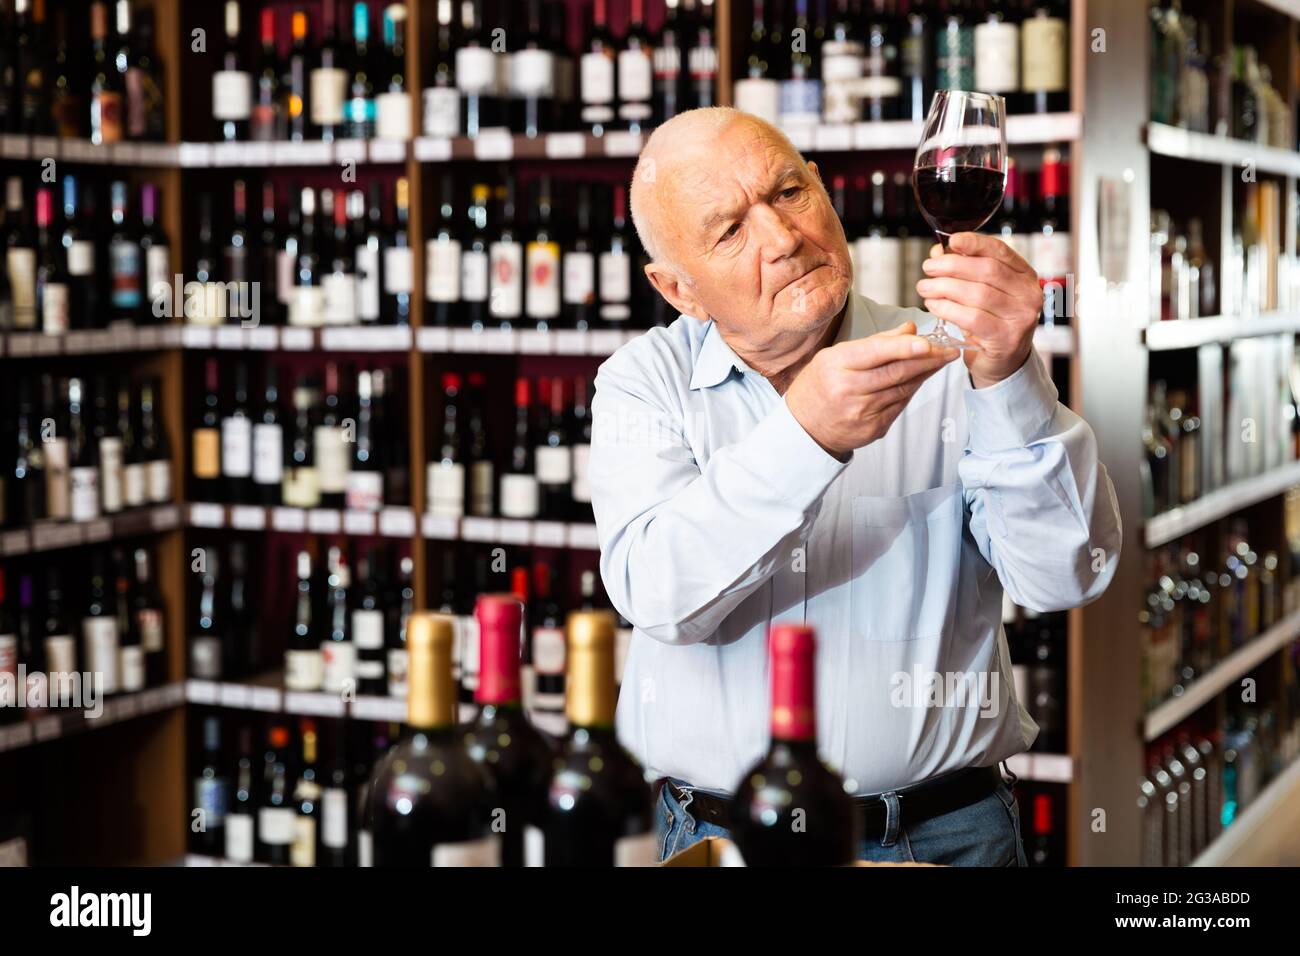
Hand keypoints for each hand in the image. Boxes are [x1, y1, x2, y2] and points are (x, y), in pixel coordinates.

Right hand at [786, 321, 959, 457]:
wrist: (804, 427)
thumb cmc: (820, 384)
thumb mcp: (836, 356)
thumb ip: (875, 342)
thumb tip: (909, 329)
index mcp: (837, 366)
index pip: (877, 354)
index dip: (904, 347)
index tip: (928, 342)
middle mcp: (849, 390)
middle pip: (896, 372)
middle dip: (927, 360)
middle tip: (948, 350)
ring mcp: (862, 412)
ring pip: (903, 389)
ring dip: (924, 374)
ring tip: (939, 361)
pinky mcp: (873, 429)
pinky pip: (900, 405)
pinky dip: (912, 390)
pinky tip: (919, 379)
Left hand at [915, 232, 1042, 387]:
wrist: (1002, 363)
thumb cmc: (990, 323)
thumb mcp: (980, 293)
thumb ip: (962, 271)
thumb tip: (937, 252)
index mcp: (1025, 276)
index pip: (1001, 252)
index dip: (975, 243)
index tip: (951, 241)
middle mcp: (1028, 294)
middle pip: (987, 271)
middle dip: (952, 266)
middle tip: (928, 268)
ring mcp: (1021, 317)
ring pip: (978, 294)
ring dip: (945, 288)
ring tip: (925, 287)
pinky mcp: (1006, 338)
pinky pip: (972, 318)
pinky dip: (948, 309)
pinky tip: (933, 306)